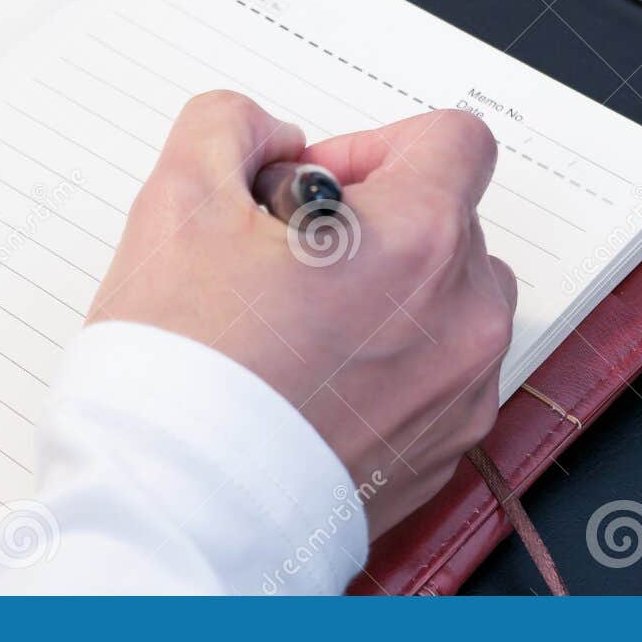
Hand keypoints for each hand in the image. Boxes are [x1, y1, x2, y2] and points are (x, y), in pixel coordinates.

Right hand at [88, 92, 517, 536]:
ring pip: (454, 299)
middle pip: (451, 219)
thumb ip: (230, 127)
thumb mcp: (179, 201)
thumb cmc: (184, 377)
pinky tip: (319, 382)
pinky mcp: (448, 449)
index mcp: (418, 240)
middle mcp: (463, 315)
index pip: (455, 140)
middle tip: (290, 261)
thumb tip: (267, 135)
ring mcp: (463, 389)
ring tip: (308, 325)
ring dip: (398, 292)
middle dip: (376, 221)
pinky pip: (445, 374)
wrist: (177, 513)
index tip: (322, 185)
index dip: (378, 146)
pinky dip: (397, 364)